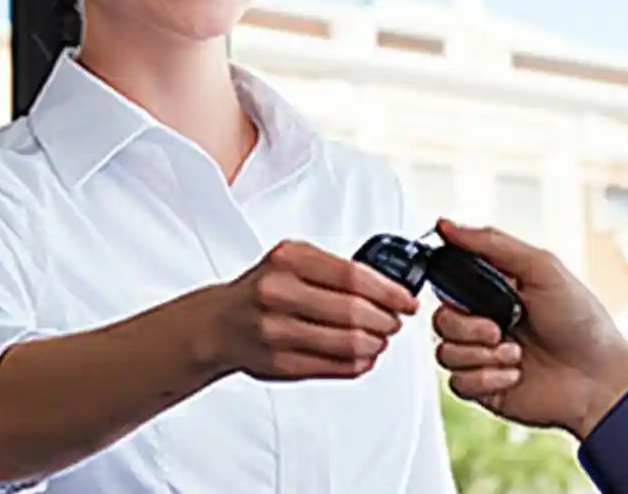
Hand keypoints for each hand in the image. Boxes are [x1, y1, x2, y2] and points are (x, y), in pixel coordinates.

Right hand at [215, 240, 418, 380]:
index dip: (389, 292)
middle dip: (386, 320)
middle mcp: (278, 293)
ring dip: (376, 344)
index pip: (353, 276)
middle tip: (394, 322)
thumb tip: (389, 287)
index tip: (407, 301)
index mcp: (288, 259)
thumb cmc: (263, 288)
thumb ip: (335, 269)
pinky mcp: (279, 364)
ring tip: (380, 340)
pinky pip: (334, 368)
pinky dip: (358, 364)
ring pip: (348, 344)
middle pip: (354, 313)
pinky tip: (363, 356)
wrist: (220, 322)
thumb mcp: (293, 259)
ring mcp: (277, 331)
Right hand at [432, 220, 627, 438]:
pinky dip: (486, 378)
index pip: (448, 283)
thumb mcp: (542, 268)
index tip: (467, 293)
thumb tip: (449, 225)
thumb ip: (492, 243)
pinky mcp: (484, 387)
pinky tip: (514, 374)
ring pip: (444, 353)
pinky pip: (457, 382)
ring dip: (481, 355)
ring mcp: (483, 356)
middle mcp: (485, 322)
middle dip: (468, 327)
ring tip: (515, 354)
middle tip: (498, 329)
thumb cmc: (582, 322)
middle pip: (440, 320)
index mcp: (495, 290)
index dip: (450, 288)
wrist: (599, 380)